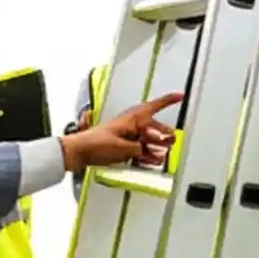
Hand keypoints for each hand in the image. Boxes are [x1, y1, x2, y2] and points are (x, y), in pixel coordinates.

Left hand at [60, 92, 182, 171]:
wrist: (78, 152)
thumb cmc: (96, 144)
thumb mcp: (124, 148)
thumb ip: (142, 149)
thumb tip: (155, 150)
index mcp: (132, 119)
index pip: (154, 106)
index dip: (168, 100)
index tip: (180, 96)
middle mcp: (130, 124)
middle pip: (154, 127)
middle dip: (164, 134)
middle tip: (172, 142)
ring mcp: (126, 134)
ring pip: (147, 139)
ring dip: (155, 147)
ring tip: (161, 155)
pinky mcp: (121, 144)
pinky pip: (139, 148)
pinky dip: (146, 154)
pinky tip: (150, 161)